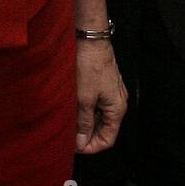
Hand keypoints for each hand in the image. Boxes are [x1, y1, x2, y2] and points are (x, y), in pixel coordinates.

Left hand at [75, 39, 127, 153]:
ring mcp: (111, 93)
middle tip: (67, 136)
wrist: (90, 38)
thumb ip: (84, 123)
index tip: (73, 147)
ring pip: (98, 117)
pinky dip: (85, 110)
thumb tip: (82, 143)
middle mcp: (118, 102)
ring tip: (67, 122)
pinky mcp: (103, 84)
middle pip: (104, 129)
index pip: (108, 139)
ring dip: (84, 122)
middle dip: (86, 135)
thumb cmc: (89, 67)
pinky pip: (96, 105)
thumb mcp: (84, 99)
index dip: (91, 147)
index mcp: (117, 109)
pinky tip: (72, 108)